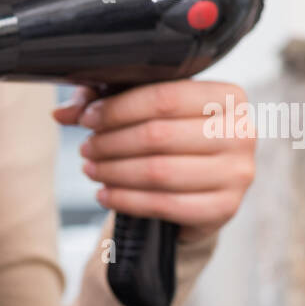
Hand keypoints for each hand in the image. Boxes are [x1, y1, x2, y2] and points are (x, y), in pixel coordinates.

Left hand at [53, 81, 255, 243]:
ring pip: (158, 172)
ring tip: (91, 169)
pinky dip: (126, 200)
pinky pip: (164, 205)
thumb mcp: (147, 112)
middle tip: (86, 147)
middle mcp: (242, 132)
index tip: (87, 118)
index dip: (117, 108)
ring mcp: (238, 173)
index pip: (164, 97)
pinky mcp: (224, 207)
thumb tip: (62, 113)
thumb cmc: (173, 141)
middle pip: (158, 135)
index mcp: (228, 97)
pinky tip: (104, 195)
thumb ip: (106, 103)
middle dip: (111, 142)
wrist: (201, 191)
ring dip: (114, 172)